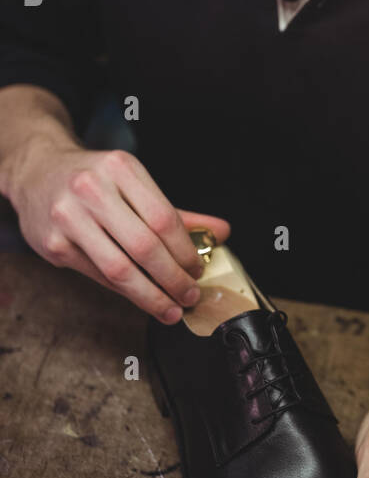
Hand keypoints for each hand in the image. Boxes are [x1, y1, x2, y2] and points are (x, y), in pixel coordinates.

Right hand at [7, 135, 229, 322]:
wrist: (38, 173)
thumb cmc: (95, 181)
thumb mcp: (135, 184)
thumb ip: (178, 213)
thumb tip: (221, 232)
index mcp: (120, 168)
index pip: (164, 218)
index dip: (186, 251)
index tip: (198, 270)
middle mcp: (92, 189)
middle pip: (144, 246)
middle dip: (173, 278)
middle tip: (189, 294)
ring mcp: (69, 217)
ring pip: (119, 268)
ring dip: (151, 295)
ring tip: (171, 308)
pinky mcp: (54, 244)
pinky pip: (98, 276)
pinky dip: (125, 291)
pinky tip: (142, 297)